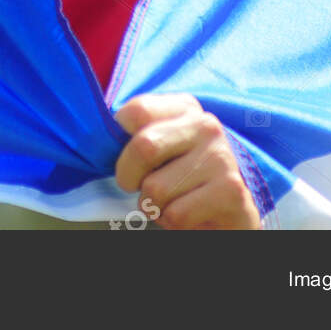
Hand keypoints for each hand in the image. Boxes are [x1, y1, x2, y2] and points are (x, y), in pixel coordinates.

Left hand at [114, 93, 260, 229]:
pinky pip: (176, 214)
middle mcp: (206, 126)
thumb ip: (138, 134)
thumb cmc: (182, 177)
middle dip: (130, 176)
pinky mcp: (231, 192)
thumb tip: (100, 138)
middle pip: (144, 148)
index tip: (130, 158)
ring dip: (154, 206)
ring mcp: (221, 157)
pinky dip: (172, 222)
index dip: (120, 141)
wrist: (229, 210)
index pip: (136, 110)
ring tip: (172, 200)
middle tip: (139, 186)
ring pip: (155, 189)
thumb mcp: (162, 146)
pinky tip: (187, 214)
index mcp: (185, 108)